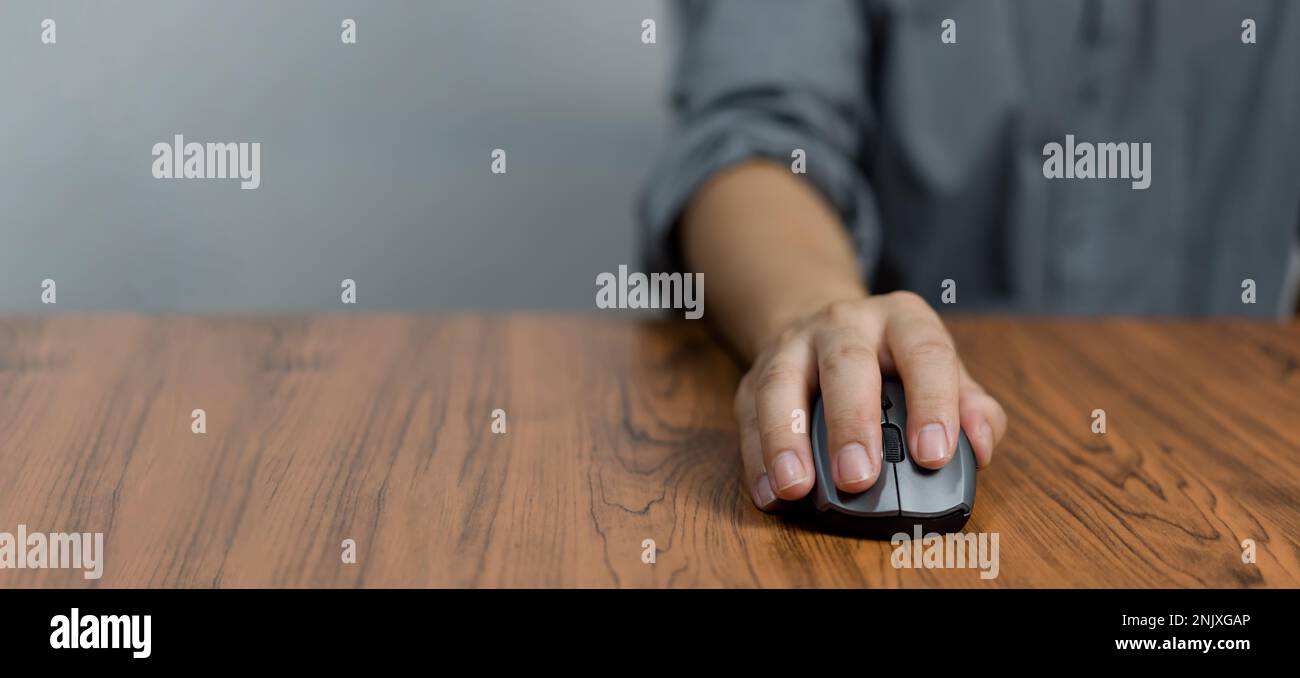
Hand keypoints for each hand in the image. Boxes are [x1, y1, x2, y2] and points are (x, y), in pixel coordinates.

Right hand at [734, 291, 1005, 509]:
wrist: (824, 327)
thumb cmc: (894, 362)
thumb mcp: (941, 372)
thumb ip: (971, 407)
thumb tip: (980, 446)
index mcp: (902, 320)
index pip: (924, 353)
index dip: (932, 404)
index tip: (933, 454)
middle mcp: (845, 323)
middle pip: (846, 365)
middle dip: (851, 422)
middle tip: (859, 477)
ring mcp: (794, 345)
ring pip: (783, 384)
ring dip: (787, 438)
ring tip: (797, 488)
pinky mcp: (756, 375)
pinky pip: (749, 413)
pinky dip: (756, 456)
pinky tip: (769, 491)